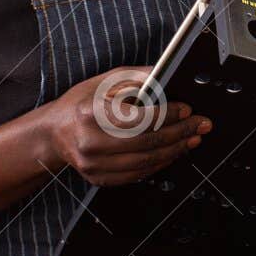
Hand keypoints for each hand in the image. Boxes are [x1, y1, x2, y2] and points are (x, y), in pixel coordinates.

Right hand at [43, 66, 210, 186]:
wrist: (55, 132)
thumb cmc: (81, 103)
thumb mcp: (105, 81)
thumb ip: (137, 78)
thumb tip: (167, 76)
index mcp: (90, 115)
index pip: (139, 118)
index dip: (169, 116)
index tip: (188, 110)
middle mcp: (90, 143)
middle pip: (147, 143)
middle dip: (180, 133)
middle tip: (200, 125)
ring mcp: (93, 166)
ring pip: (145, 162)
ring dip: (175, 151)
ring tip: (192, 138)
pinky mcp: (99, 179)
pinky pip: (137, 174)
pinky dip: (159, 163)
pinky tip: (173, 152)